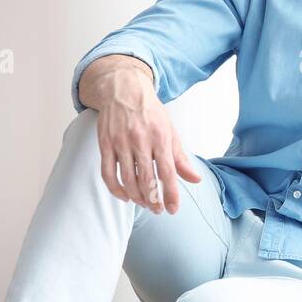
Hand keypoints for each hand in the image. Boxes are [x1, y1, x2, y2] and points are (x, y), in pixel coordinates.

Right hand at [87, 57, 200, 214]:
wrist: (124, 90)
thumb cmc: (151, 113)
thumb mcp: (171, 131)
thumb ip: (181, 158)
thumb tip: (195, 179)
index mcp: (160, 138)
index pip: (167, 172)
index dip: (170, 194)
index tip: (172, 209)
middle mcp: (140, 141)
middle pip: (146, 179)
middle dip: (153, 200)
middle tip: (157, 210)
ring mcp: (120, 143)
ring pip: (127, 179)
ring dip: (136, 197)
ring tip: (144, 204)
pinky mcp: (105, 144)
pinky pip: (108, 173)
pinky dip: (115, 189)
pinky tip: (124, 196)